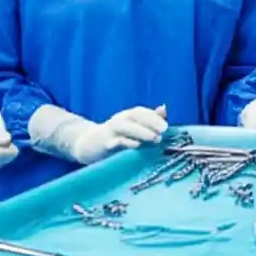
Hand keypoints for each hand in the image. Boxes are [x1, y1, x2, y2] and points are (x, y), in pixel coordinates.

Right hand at [29, 104, 167, 165]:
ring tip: (155, 138)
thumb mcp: (132, 129)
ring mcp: (110, 131)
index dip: (154, 116)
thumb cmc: (116, 138)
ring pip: (124, 126)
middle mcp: (119, 120)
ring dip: (140, 131)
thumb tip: (164, 109)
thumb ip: (148, 120)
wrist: (88, 146)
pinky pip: (114, 142)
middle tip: (164, 131)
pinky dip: (125, 142)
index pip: (141, 112)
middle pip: (134, 115)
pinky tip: (136, 146)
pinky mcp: (103, 144)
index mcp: (127, 117)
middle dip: (150, 122)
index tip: (166, 126)